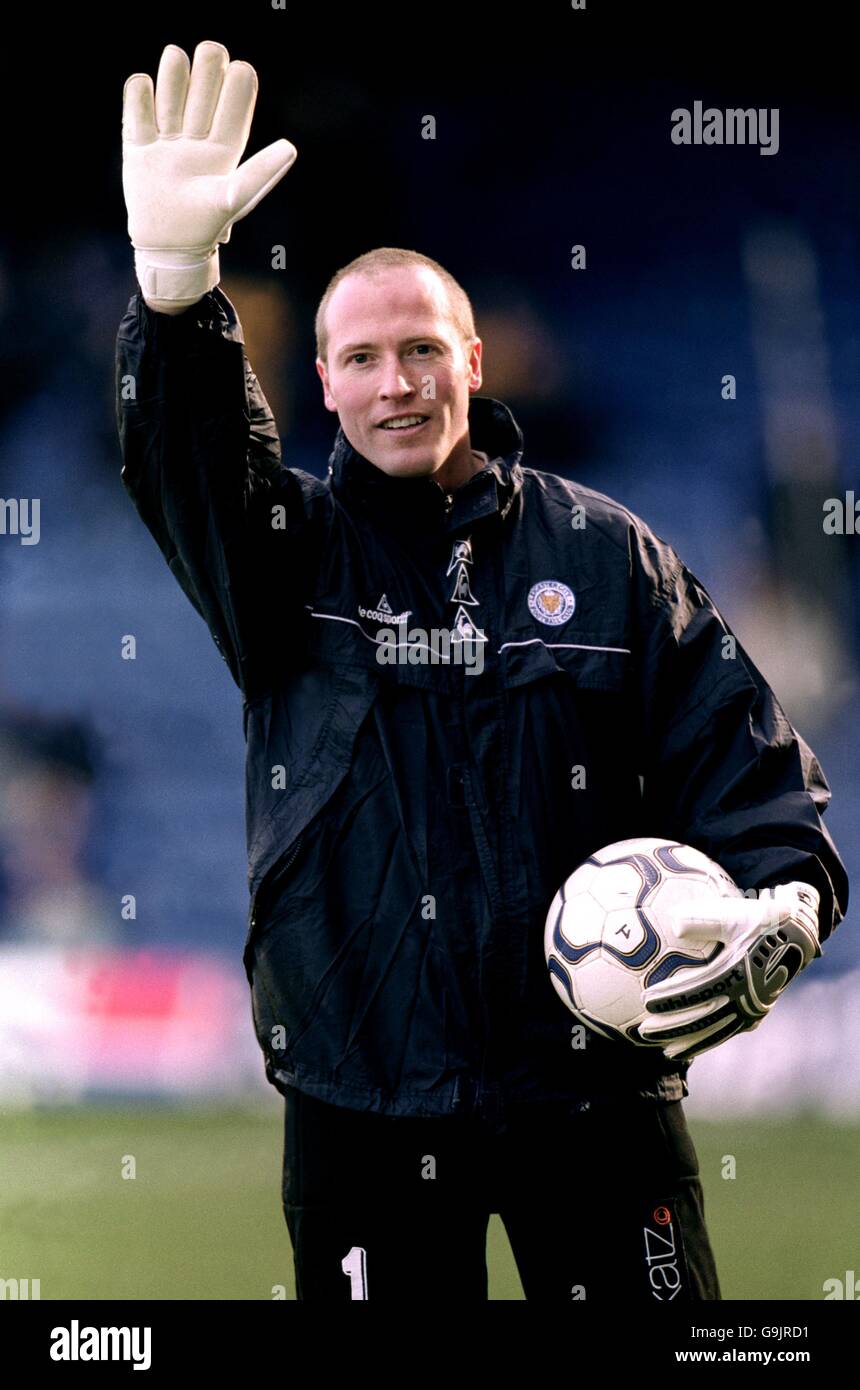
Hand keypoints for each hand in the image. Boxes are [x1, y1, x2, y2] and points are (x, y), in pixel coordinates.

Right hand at [122, 40, 296, 310]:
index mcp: (224, 147)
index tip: (241, 68)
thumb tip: (291, 147)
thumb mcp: (234, 198)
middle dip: (206, 69)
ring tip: (176, 56)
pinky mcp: (139, 145)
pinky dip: (139, 94)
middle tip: (210, 50)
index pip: (233, 108)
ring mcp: (168, 139)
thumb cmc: (205, 225)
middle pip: (202, 92)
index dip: (238, 86)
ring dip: (174, 73)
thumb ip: (260, 173)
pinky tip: (143, 84)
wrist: (166, 244)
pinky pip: (137, 111)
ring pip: (171, 94)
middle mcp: (197, 138)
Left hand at [636, 881, 820, 1061]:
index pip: (696, 991)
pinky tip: (692, 1048)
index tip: (645, 1001)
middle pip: (703, 1018)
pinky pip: (728, 1032)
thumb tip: (674, 923)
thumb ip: (704, 920)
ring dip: (690, 1042)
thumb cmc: (758, 921)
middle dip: (672, 1027)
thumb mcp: (733, 914)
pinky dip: (709, 1041)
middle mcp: (745, 998)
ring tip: (666, 1051)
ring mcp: (752, 1011)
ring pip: (716, 1032)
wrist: (796, 936)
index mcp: (736, 974)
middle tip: (645, 1032)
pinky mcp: (756, 1017)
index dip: (670, 998)